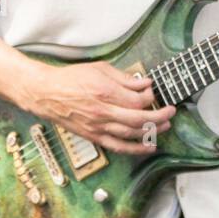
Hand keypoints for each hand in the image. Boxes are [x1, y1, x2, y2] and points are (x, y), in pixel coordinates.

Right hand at [22, 61, 175, 155]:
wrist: (47, 94)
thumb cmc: (72, 78)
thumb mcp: (100, 69)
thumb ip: (124, 78)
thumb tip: (145, 83)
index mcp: (106, 91)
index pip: (137, 100)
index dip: (150, 97)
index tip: (153, 93)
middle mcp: (103, 111)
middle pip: (139, 118)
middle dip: (159, 116)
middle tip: (171, 112)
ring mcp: (98, 126)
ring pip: (131, 133)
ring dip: (152, 131)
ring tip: (164, 126)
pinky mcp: (94, 136)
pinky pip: (118, 146)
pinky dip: (135, 149)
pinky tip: (149, 147)